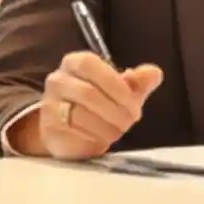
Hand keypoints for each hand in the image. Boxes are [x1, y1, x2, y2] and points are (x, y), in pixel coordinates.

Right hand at [9, 51, 162, 159]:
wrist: (68, 127)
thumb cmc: (100, 101)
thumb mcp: (123, 89)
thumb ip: (139, 81)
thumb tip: (154, 74)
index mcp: (77, 62)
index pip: (92, 65)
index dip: (115, 85)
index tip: (134, 103)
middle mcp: (58, 80)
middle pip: (88, 93)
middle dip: (115, 111)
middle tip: (130, 122)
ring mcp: (49, 104)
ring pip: (79, 115)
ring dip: (105, 127)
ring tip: (118, 132)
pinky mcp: (49, 129)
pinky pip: (72, 134)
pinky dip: (92, 139)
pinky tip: (101, 140)